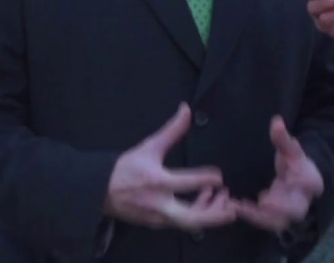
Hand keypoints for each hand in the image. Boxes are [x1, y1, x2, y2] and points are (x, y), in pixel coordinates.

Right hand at [104, 103, 235, 230]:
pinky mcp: (157, 224)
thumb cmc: (126, 168)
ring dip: (208, 213)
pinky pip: (181, 224)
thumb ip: (172, 130)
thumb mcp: (149, 147)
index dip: (205, 180)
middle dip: (214, 214)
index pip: (186, 184)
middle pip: (191, 217)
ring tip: (220, 198)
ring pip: (189, 223)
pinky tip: (205, 201)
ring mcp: (158, 217)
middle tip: (232, 206)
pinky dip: (197, 215)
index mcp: (157, 182)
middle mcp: (159, 204)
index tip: (220, 177)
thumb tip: (186, 109)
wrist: (101, 191)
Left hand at [235, 117, 323, 232]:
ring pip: (278, 221)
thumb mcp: (291, 150)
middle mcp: (301, 200)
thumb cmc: (295, 164)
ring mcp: (288, 212)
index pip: (312, 183)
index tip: (294, 178)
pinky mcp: (276, 218)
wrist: (298, 182)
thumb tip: (276, 120)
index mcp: (311, 181)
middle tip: (263, 202)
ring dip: (259, 217)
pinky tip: (235, 207)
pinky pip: (264, 222)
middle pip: (296, 210)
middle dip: (281, 208)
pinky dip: (250, 216)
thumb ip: (283, 138)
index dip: (305, 183)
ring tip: (240, 207)